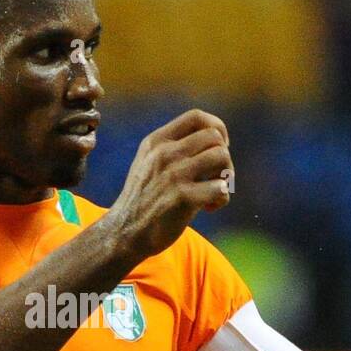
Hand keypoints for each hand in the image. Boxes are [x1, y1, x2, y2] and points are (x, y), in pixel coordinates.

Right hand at [106, 108, 232, 259]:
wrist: (124, 233)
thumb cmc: (143, 200)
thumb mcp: (148, 164)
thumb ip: (172, 148)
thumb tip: (214, 140)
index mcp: (156, 141)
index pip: (197, 117)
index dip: (217, 129)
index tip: (215, 149)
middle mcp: (164, 153)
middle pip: (215, 137)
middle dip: (223, 158)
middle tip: (214, 177)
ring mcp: (173, 175)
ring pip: (222, 156)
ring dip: (226, 176)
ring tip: (214, 192)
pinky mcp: (182, 198)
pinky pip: (221, 187)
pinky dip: (222, 199)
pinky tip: (208, 207)